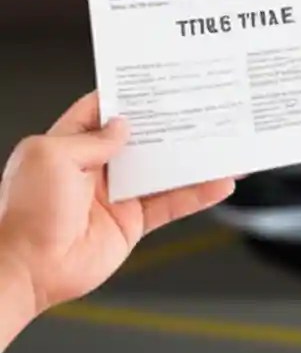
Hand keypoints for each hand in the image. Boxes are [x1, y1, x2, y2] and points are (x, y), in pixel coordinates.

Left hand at [0, 92, 234, 317]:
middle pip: (142, 139)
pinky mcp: (134, 222)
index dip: (129, 97)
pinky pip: (172, 203)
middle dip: (171, 126)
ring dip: (193, 160)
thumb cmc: (26, 214)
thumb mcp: (50, 157)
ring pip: (164, 171)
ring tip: (223, 146)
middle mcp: (95, 169)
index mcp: (68, 145)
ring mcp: (117, 195)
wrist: (31, 268)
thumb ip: (92, 139)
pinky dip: (198, 194)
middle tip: (202, 110)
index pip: (103, 112)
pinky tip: (218, 184)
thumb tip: (122, 127)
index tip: (158, 84)